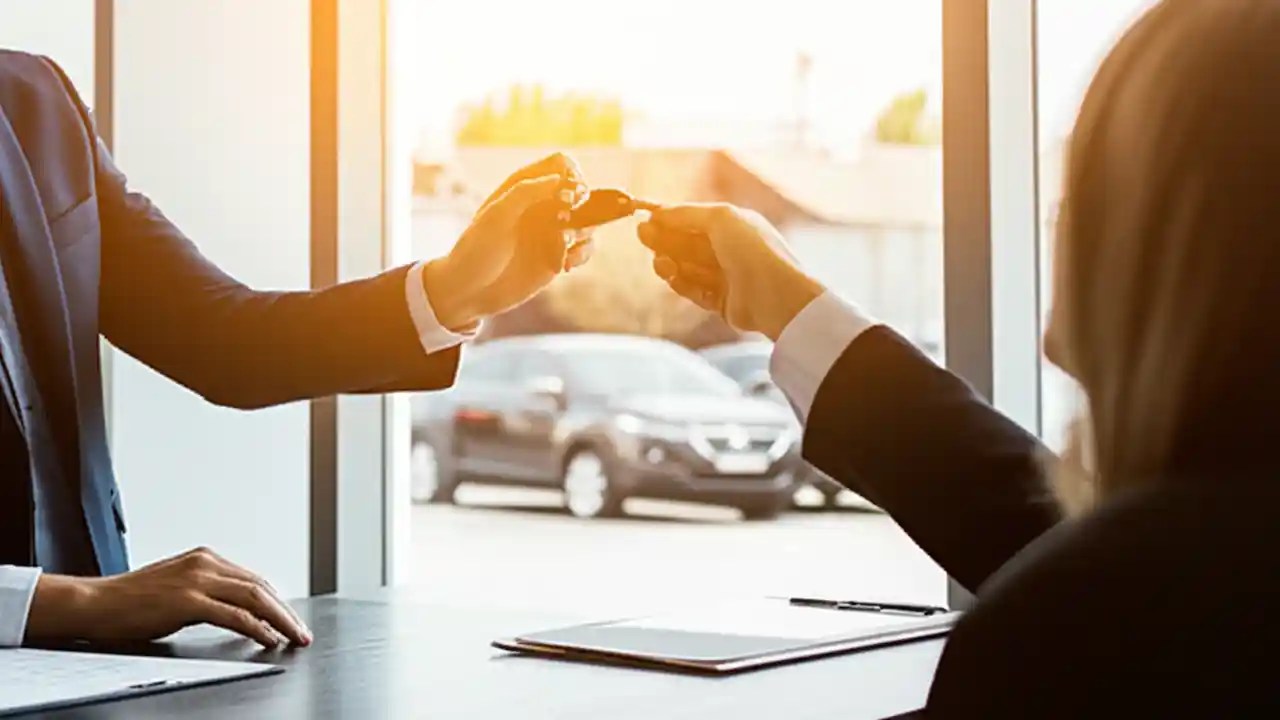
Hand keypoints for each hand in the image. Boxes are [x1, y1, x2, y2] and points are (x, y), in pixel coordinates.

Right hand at [25, 547, 311, 648]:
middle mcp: (206, 563)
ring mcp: (197, 580)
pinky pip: (234, 615)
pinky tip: (268, 639)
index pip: (253, 580)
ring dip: (280, 620)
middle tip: (302, 632)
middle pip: (260, 587)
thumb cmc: (131, 601)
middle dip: (286, 612)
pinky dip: (256, 628)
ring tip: (293, 637)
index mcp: (205, 558)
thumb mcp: (176, 587)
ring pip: (254, 598)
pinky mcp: (188, 600)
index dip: (276, 601)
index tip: (289, 619)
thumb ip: (206, 593)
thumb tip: (237, 611)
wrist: (96, 603)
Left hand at [424, 153, 593, 330]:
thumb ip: (525, 192)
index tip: (569, 195)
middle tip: (564, 223)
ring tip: (563, 246)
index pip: (561, 164)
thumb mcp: (495, 217)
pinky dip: (583, 253)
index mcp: (524, 188)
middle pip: (582, 191)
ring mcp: (552, 231)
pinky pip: (585, 247)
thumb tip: (558, 178)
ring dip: (584, 232)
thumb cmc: (476, 250)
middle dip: (584, 206)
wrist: (470, 291)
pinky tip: (565, 265)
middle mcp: (542, 206)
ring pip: (589, 221)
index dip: (572, 174)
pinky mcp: (558, 255)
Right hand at [637, 204, 823, 339]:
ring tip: (659, 262)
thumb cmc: (754, 250)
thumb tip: (659, 211)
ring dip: (671, 262)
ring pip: (689, 267)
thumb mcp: (720, 218)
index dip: (670, 218)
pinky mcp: (723, 302)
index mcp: (735, 225)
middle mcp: (732, 249)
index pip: (695, 219)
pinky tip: (670, 276)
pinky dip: (682, 283)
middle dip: (665, 239)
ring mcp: (728, 276)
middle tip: (642, 235)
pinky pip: (695, 290)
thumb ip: (687, 214)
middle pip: (689, 243)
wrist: (777, 295)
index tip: (645, 216)